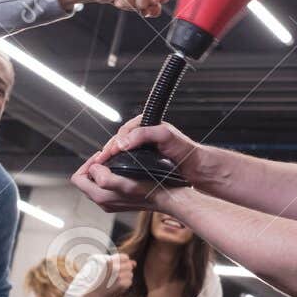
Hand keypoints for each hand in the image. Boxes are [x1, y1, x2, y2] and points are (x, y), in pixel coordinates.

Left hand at [70, 157, 175, 212]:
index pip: (78, 178)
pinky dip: (110, 175)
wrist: (166, 196)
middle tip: (106, 157)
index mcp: (101, 197)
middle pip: (85, 181)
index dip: (87, 164)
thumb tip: (93, 170)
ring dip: (101, 170)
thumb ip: (104, 179)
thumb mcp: (126, 183)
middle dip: (93, 166)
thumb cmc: (149, 189)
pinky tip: (121, 170)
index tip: (101, 156)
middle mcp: (103, 201)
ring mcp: (111, 202)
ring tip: (113, 162)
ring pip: (95, 182)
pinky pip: (106, 185)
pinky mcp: (119, 200)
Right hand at [85, 117, 210, 186]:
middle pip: (119, 141)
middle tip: (100, 163)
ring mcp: (143, 146)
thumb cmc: (185, 151)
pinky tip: (115, 172)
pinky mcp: (144, 157)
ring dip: (112, 159)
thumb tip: (123, 142)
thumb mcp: (165, 136)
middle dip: (108, 151)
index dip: (113, 143)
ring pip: (121, 151)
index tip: (107, 154)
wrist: (196, 167)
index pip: (123, 131)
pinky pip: (127, 159)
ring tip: (104, 168)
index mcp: (147, 124)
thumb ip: (144, 135)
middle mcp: (144, 133)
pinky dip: (119, 165)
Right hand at [92, 253, 135, 296]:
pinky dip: (125, 284)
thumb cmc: (101, 280)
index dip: (125, 262)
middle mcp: (114, 267)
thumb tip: (134, 263)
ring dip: (126, 278)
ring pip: (130, 274)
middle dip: (126, 270)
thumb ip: (121, 263)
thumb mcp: (107, 268)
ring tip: (116, 281)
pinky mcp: (121, 284)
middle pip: (129, 266)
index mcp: (110, 261)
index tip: (121, 267)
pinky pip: (129, 282)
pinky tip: (118, 286)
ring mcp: (118, 276)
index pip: (125, 257)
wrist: (95, 294)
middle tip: (118, 276)